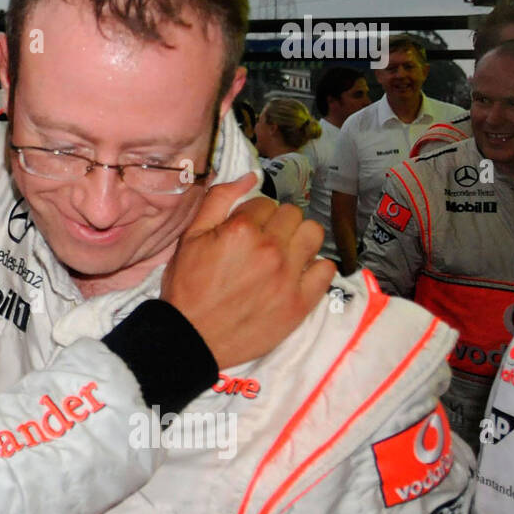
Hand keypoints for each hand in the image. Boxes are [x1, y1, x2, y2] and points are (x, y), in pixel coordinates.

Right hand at [162, 175, 333, 368]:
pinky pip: (326, 269)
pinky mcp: (301, 302)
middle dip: (277, 222)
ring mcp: (289, 276)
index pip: (265, 202)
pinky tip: (296, 273)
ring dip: (300, 238)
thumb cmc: (187, 287)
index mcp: (241, 230)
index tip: (244, 229)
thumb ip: (218, 200)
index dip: (253, 213)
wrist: (191, 337)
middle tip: (263, 240)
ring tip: (284, 253)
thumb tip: (249, 176)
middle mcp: (270, 249)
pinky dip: (314, 268)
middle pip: (292, 214)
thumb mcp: (190, 238)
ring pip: (314, 234)